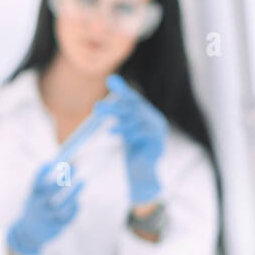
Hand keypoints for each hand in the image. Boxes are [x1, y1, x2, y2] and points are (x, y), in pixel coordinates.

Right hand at [6, 161, 84, 254]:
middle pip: (50, 193)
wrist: (28, 235)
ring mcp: (46, 219)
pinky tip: (77, 202)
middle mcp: (37, 208)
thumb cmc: (35, 208)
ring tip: (82, 181)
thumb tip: (54, 162)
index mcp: (32, 198)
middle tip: (74, 167)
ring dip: (73, 193)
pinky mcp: (55, 228)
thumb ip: (41, 180)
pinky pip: (67, 217)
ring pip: (61, 206)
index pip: (37, 183)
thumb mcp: (35, 195)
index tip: (52, 162)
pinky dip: (74, 208)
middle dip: (62, 180)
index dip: (43, 172)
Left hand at [94, 74, 166, 204]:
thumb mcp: (125, 131)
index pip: (134, 99)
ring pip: (136, 118)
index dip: (123, 89)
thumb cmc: (134, 152)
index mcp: (148, 115)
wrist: (143, 175)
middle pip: (134, 108)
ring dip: (117, 116)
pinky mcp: (157, 144)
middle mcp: (155, 120)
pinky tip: (111, 132)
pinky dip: (125, 131)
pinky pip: (140, 133)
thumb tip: (101, 104)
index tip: (110, 80)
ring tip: (100, 116)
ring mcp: (158, 132)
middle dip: (114, 105)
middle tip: (96, 107)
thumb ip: (119, 117)